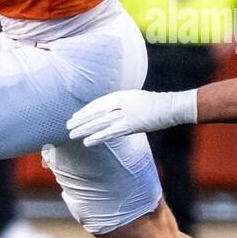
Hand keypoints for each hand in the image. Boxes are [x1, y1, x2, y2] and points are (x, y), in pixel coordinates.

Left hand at [67, 90, 197, 146]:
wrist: (169, 107)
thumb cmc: (154, 104)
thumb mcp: (134, 99)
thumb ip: (121, 103)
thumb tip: (110, 110)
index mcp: (120, 95)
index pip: (97, 103)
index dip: (85, 111)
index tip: (75, 116)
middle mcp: (119, 103)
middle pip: (95, 112)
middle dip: (80, 120)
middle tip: (68, 125)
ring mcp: (124, 114)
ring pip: (99, 123)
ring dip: (84, 129)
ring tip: (72, 134)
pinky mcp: (130, 126)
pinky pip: (110, 133)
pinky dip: (97, 138)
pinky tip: (87, 142)